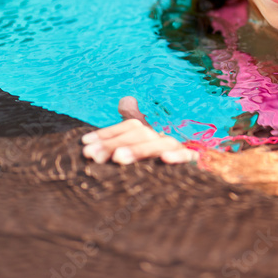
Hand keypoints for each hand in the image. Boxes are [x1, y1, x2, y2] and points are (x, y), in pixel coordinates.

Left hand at [81, 96, 198, 164]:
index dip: (106, 134)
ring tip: (118, 158)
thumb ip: (130, 124)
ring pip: (158, 145)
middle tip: (92, 156)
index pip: (129, 126)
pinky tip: (165, 160)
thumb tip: (126, 99)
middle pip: (139, 134)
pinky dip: (178, 157)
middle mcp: (162, 137)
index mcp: (148, 133)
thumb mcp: (142, 146)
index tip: (85, 144)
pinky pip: (187, 157)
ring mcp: (177, 149)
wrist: (191, 177)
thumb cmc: (158, 162)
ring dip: (138, 150)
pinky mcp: (192, 163)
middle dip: (113, 144)